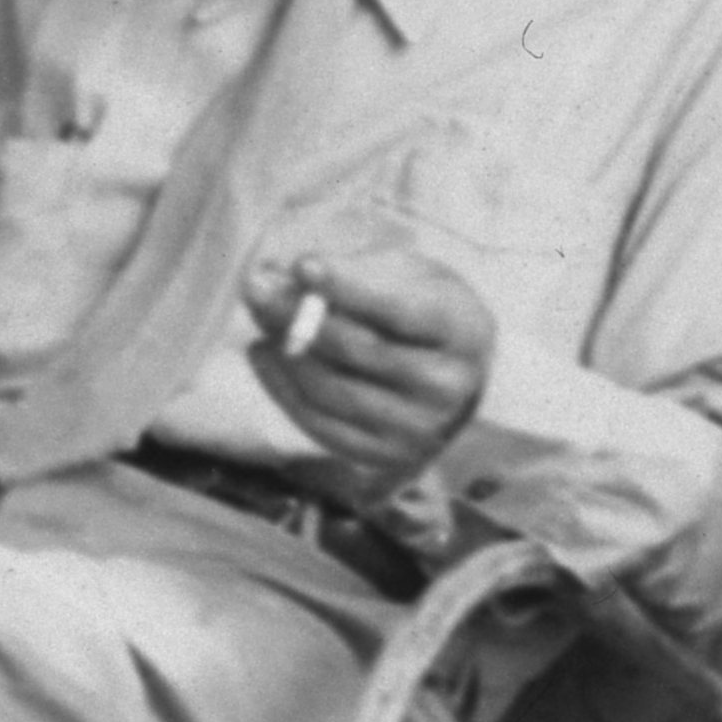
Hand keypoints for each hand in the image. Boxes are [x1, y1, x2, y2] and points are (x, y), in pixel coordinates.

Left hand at [242, 247, 494, 498]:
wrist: (453, 381)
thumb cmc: (424, 312)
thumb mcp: (408, 276)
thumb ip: (353, 271)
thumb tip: (281, 277)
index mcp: (465, 332)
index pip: (402, 311)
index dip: (351, 287)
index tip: (303, 264)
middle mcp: (448, 388)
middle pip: (361, 351)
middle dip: (300, 314)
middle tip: (256, 285)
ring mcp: (416, 429)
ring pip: (332, 389)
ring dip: (286, 350)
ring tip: (261, 315)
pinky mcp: (382, 456)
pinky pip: (318, 423)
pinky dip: (281, 387)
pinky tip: (265, 352)